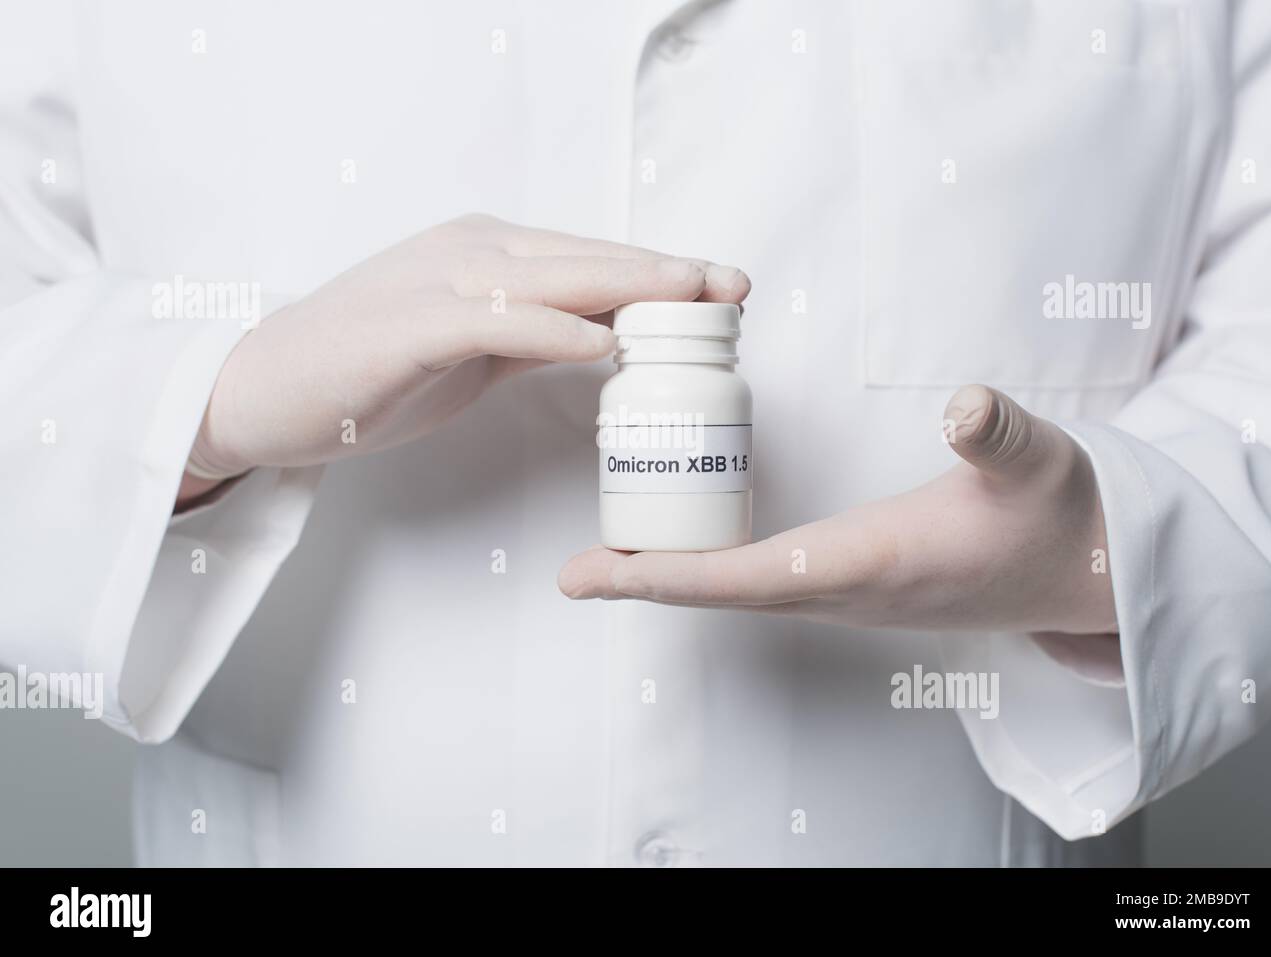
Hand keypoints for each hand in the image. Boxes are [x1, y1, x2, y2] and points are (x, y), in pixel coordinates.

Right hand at [181, 214, 749, 499]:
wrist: (267, 391)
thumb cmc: (370, 372)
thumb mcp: (470, 353)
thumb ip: (531, 339)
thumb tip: (601, 341)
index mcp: (487, 258)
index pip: (590, 261)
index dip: (660, 272)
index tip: (722, 289)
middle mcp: (470, 254)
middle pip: (586, 259)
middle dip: (666, 273)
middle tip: (734, 287)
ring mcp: (439, 283)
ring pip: (553, 278)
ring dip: (629, 287)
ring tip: (695, 302)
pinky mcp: (411, 326)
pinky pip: (496, 322)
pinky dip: (553, 330)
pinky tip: (603, 342)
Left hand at [559, 385, 1118, 636]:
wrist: (1083, 574)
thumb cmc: (1056, 517)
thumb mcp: (1039, 463)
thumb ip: (1000, 434)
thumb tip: (964, 406)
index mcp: (875, 561)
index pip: (755, 576)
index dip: (674, 578)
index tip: (602, 577)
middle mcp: (848, 591)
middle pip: (728, 593)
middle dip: (649, 585)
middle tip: (573, 575)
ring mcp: (848, 596)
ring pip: (742, 594)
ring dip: (673, 582)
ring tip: (607, 561)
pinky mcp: (853, 587)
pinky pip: (764, 587)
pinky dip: (711, 573)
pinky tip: (684, 549)